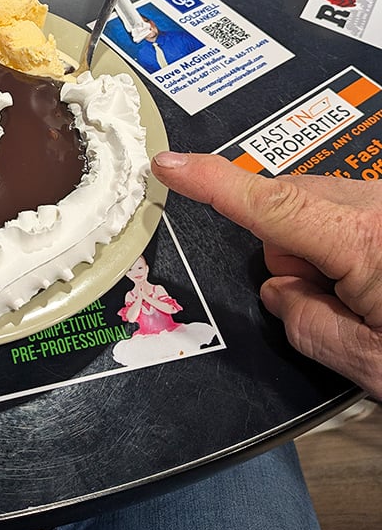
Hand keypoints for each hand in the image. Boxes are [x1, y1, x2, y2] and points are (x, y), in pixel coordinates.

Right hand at [151, 151, 381, 399]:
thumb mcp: (372, 363)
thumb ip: (306, 326)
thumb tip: (280, 293)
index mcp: (364, 240)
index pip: (268, 204)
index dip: (210, 182)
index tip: (170, 166)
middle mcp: (378, 205)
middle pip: (288, 208)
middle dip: (293, 255)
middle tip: (339, 303)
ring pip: (315, 209)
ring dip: (323, 249)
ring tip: (371, 296)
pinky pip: (344, 210)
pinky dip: (346, 242)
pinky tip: (379, 277)